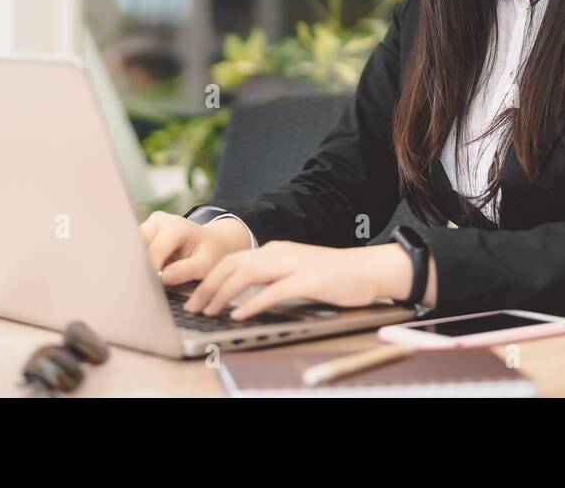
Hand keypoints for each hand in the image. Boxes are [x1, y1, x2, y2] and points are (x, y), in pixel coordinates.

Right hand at [139, 211, 251, 284]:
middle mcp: (159, 220)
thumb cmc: (210, 254)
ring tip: (140, 283)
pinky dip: (135, 262)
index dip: (150, 271)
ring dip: (134, 264)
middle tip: (141, 288)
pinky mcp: (144, 232)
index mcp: (176, 226)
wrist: (212, 243)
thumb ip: (185, 271)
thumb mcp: (205, 264)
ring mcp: (149, 224)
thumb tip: (161, 278)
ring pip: (131, 246)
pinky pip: (133, 248)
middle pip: (137, 245)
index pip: (154, 251)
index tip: (149, 290)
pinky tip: (139, 276)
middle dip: (138, 266)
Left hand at [183, 241, 412, 320]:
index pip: (233, 260)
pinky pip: (273, 291)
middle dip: (208, 286)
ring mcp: (294, 265)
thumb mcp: (298, 271)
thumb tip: (245, 295)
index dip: (210, 277)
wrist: (371, 269)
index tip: (196, 296)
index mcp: (276, 250)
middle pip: (233, 265)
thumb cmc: (337, 275)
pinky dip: (252, 303)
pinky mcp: (308, 280)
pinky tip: (239, 314)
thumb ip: (274, 278)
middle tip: (193, 307)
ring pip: (247, 275)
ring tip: (208, 311)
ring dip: (223, 294)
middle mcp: (281, 253)